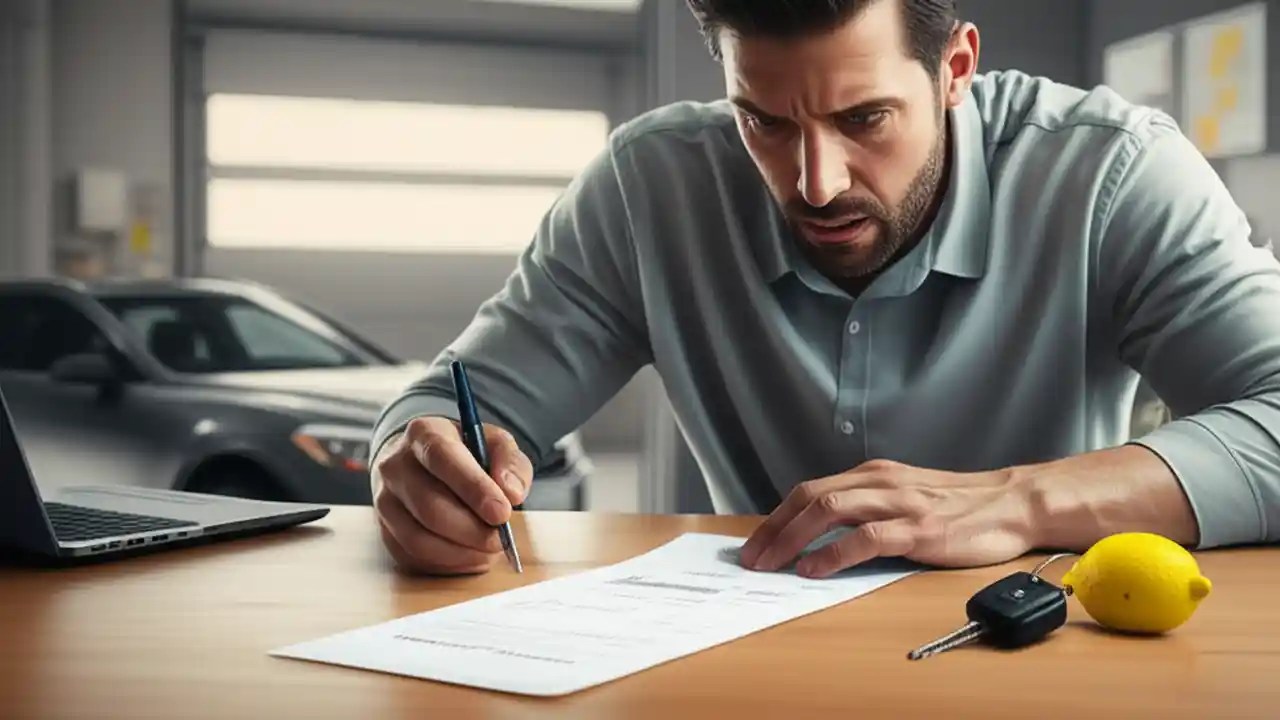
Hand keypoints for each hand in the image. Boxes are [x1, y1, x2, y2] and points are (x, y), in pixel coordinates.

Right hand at [371, 416, 532, 574]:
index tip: (502, 513)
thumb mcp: (495, 444)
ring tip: (488, 549)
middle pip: (430, 506)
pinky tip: (469, 556)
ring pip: (418, 537)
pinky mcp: (384, 529)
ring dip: (460, 551)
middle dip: (472, 530)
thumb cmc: (465, 454)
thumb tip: (511, 493)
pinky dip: (447, 563)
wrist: (424, 464)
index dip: (474, 489)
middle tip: (500, 538)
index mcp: (424, 433)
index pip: (443, 458)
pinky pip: (413, 556)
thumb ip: (510, 463)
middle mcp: (395, 465)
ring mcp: (384, 500)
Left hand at [738, 459, 1035, 578]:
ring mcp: (900, 504)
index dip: (777, 517)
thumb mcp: (904, 495)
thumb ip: (867, 507)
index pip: (810, 491)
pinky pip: (866, 538)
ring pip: (830, 511)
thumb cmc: (959, 505)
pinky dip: (834, 553)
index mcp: (873, 475)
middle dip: (773, 529)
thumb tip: (820, 535)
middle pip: (810, 498)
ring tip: (771, 565)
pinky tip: (814, 569)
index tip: (755, 543)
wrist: (1013, 502)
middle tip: (751, 559)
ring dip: (792, 539)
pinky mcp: (919, 529)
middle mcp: (880, 482)